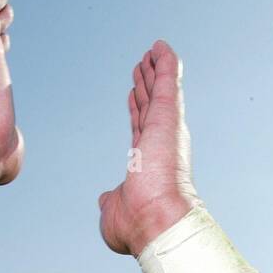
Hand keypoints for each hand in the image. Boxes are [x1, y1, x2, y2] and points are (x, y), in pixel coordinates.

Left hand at [97, 40, 200, 256]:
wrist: (155, 222)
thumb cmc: (137, 225)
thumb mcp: (113, 211)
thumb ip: (109, 201)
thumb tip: (104, 199)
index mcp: (146, 164)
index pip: (140, 129)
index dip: (137, 110)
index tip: (134, 94)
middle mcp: (158, 144)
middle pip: (150, 107)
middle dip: (146, 86)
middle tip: (143, 66)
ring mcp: (165, 130)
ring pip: (159, 92)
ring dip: (156, 70)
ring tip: (151, 51)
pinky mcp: (168, 117)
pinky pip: (168, 83)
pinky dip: (166, 64)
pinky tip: (161, 47)